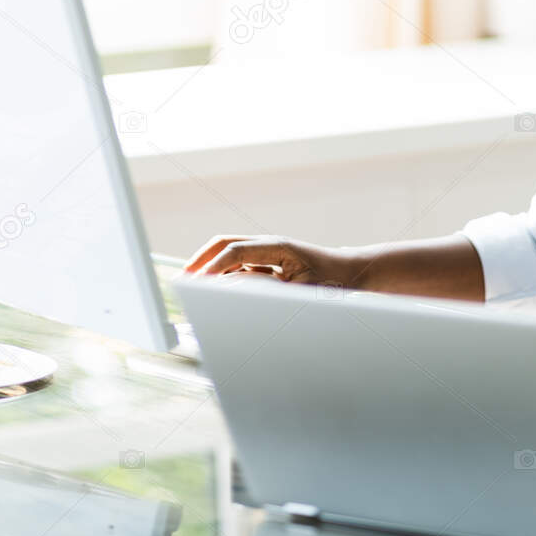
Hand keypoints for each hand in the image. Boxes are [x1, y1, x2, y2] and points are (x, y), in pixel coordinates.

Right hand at [182, 234, 355, 287]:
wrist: (352, 276)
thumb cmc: (332, 284)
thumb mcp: (299, 292)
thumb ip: (265, 290)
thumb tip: (232, 286)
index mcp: (277, 246)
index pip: (235, 250)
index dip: (213, 266)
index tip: (197, 283)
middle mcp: (269, 245)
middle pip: (224, 244)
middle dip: (202, 260)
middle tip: (183, 280)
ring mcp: (267, 252)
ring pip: (229, 253)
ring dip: (211, 266)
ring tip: (193, 287)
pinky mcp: (268, 263)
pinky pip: (239, 265)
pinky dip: (224, 275)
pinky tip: (215, 291)